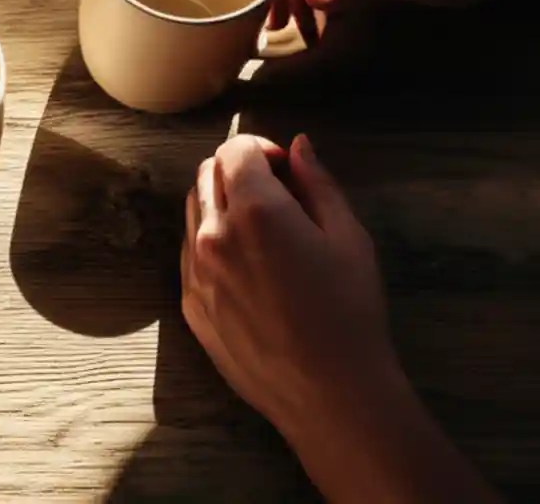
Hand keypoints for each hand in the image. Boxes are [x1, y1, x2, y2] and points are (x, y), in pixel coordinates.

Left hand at [181, 134, 399, 433]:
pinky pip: (189, 253)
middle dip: (238, 171)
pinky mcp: (190, 304)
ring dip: (220, 204)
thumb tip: (299, 146)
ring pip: (193, 212)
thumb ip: (318, 184)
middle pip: (208, 174)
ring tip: (261, 232)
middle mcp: (213, 235)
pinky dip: (210, 242)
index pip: (235, 150)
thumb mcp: (349, 238)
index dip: (261, 149)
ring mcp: (195, 271)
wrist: (327, 393)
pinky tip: (247, 267)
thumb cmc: (349, 312)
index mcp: (255, 211)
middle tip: (275, 195)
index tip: (284, 169)